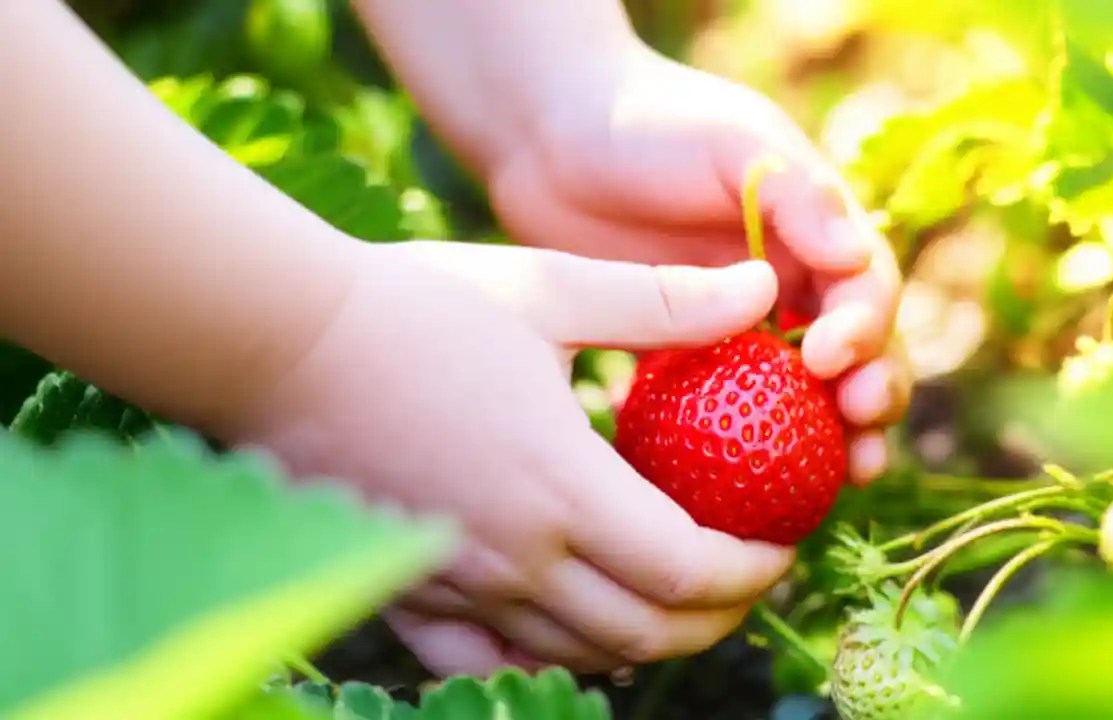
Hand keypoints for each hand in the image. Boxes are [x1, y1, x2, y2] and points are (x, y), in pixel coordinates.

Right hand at [227, 240, 792, 675]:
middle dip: (717, 619)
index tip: (780, 543)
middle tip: (747, 581)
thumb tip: (758, 290)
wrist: (277, 342)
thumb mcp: (550, 290)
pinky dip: (540, 662)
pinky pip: (481, 662)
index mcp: (562, 488)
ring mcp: (457, 584)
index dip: (753, 571)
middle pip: (645, 632)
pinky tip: (564, 637)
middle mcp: (515, 557)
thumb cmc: (415, 306)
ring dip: (642, 640)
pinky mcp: (406, 589)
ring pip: (576, 655)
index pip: (690, 570)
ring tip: (673, 600)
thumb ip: (662, 302)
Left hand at [484, 46, 909, 484]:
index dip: (867, 331)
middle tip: (860, 437)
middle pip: (856, 354)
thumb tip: (856, 255)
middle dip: (871, 398)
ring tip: (835, 486)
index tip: (830, 361)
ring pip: (798, 393)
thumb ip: (794, 192)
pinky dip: (736, 446)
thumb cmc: (645, 122)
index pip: (865, 290)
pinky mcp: (681, 354)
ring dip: (824, 439)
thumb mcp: (729, 138)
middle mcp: (789, 281)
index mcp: (813, 230)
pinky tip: (734, 487)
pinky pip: (719, 409)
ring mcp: (735, 324)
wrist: (550, 137)